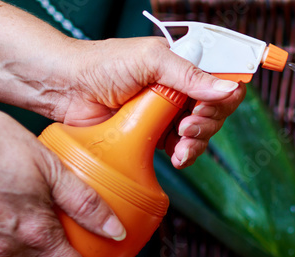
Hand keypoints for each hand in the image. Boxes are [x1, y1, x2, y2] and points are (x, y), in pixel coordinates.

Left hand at [55, 37, 245, 167]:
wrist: (66, 88)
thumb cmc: (102, 64)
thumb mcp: (151, 61)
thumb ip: (189, 75)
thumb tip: (228, 88)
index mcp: (183, 66)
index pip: (223, 80)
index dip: (225, 95)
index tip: (208, 104)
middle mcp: (179, 90)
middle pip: (216, 110)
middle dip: (208, 122)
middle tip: (187, 125)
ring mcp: (168, 114)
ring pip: (202, 133)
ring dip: (197, 142)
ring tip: (179, 143)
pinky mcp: (154, 136)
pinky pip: (182, 150)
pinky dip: (184, 156)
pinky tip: (175, 157)